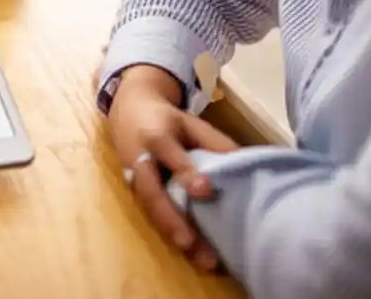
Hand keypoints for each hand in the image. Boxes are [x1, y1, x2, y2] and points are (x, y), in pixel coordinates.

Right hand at [106, 65, 238, 272]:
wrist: (126, 111)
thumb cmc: (165, 119)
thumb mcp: (189, 122)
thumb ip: (213, 141)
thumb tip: (244, 166)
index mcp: (156, 138)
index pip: (171, 157)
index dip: (186, 173)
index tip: (205, 190)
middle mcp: (139, 161)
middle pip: (151, 193)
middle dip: (171, 219)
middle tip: (191, 244)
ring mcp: (133, 180)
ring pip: (150, 210)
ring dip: (172, 234)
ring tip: (200, 258)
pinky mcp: (134, 193)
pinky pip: (151, 214)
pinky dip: (171, 233)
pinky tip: (193, 251)